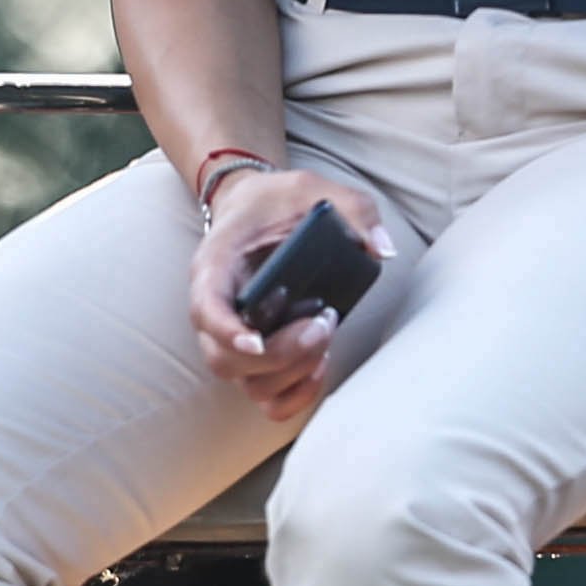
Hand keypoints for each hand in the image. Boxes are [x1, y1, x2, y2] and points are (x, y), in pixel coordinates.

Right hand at [186, 167, 388, 422]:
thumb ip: (351, 209)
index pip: (205, 310)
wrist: (256, 208)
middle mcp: (215, 309)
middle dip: (280, 353)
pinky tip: (320, 365)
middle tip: (324, 322)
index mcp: (215, 266)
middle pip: (225, 360)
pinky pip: (266, 399)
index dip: (226, 332)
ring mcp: (232, 339)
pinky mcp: (256, 357)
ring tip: (324, 335)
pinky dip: (295, 395)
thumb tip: (381, 248)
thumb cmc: (278, 201)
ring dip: (293, 372)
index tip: (256, 342)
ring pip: (248, 384)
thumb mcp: (312, 187)